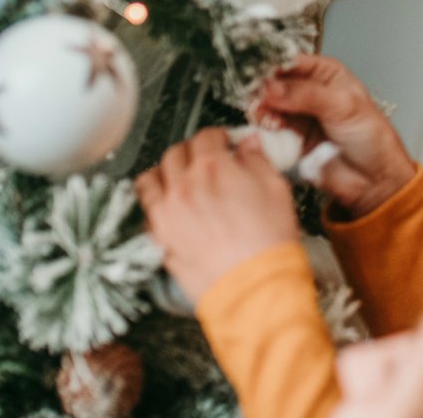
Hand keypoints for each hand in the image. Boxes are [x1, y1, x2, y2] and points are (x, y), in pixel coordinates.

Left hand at [136, 127, 301, 305]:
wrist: (255, 287)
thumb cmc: (268, 242)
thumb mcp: (276, 189)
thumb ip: (257, 161)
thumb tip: (248, 146)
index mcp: (214, 167)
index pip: (206, 136)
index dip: (217, 137)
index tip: (222, 144)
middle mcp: (184, 185)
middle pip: (175, 153)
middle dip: (190, 152)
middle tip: (203, 160)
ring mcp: (167, 212)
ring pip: (151, 177)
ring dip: (164, 173)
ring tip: (177, 179)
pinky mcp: (160, 238)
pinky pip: (145, 210)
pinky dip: (154, 203)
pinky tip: (168, 207)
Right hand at [253, 53, 413, 219]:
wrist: (372, 179)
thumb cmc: (372, 138)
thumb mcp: (342, 106)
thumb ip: (306, 94)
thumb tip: (273, 87)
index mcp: (325, 74)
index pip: (292, 61)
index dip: (273, 66)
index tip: (258, 75)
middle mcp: (309, 91)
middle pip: (274, 84)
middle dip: (265, 91)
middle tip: (262, 100)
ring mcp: (298, 115)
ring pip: (268, 107)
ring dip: (264, 112)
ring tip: (270, 119)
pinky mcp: (291, 138)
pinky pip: (269, 130)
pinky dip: (265, 130)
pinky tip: (270, 131)